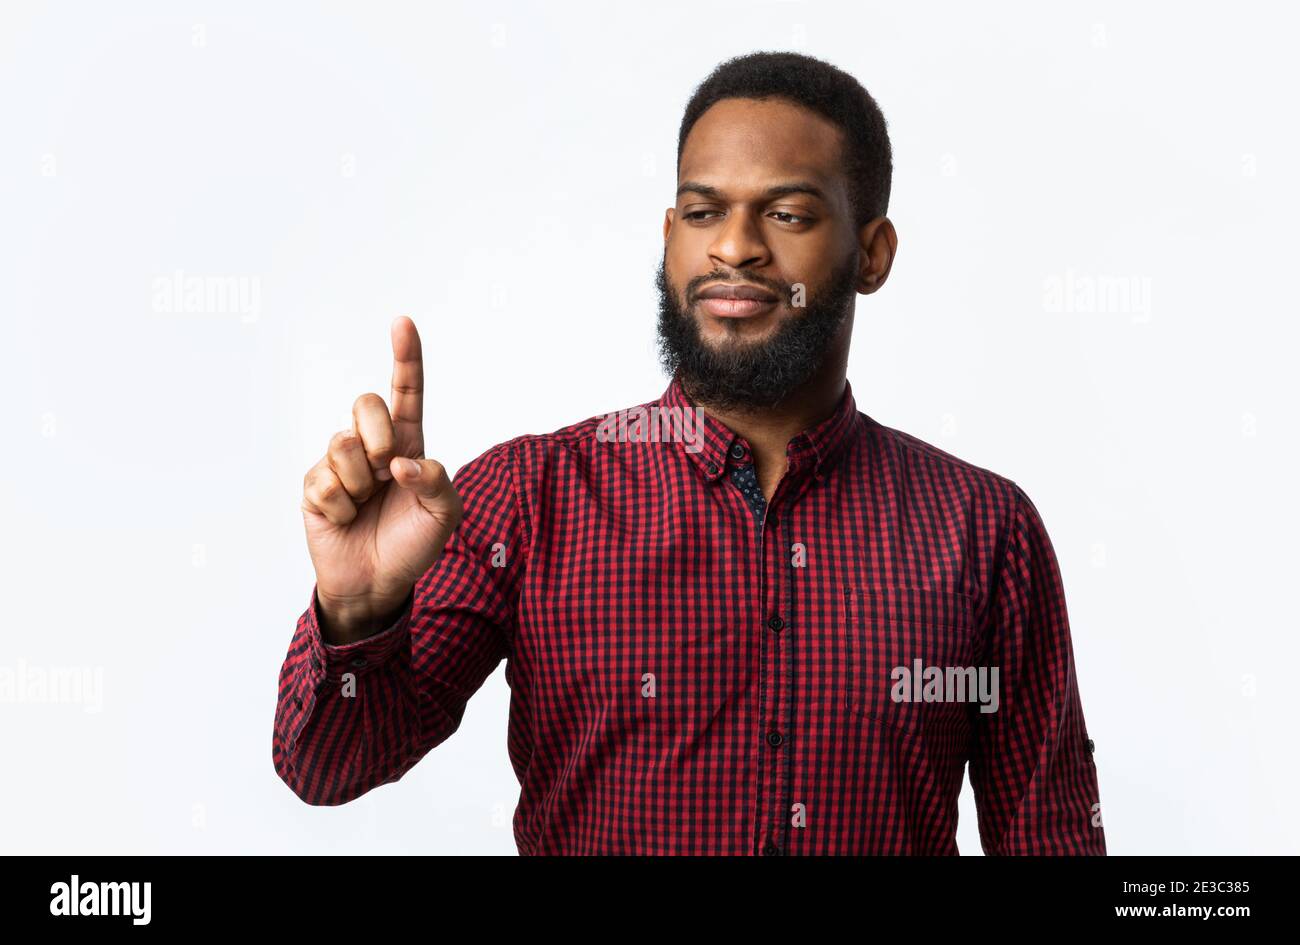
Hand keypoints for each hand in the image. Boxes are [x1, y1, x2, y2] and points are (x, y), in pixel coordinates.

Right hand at [301, 316, 462, 642]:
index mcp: (408, 444)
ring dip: (361, 481)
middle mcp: (372, 447)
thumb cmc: (413, 544)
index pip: (407, 393)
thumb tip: (401, 463)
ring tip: (367, 504)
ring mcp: (340, 465)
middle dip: (379, 434)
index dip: (406, 357)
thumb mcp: (444, 515)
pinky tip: (346, 518)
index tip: (402, 322)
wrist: (378, 584)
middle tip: (388, 471)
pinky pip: (324, 481)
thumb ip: (436, 480)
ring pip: (342, 443)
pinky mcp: (314, 486)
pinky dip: (342, 505)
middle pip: (365, 404)